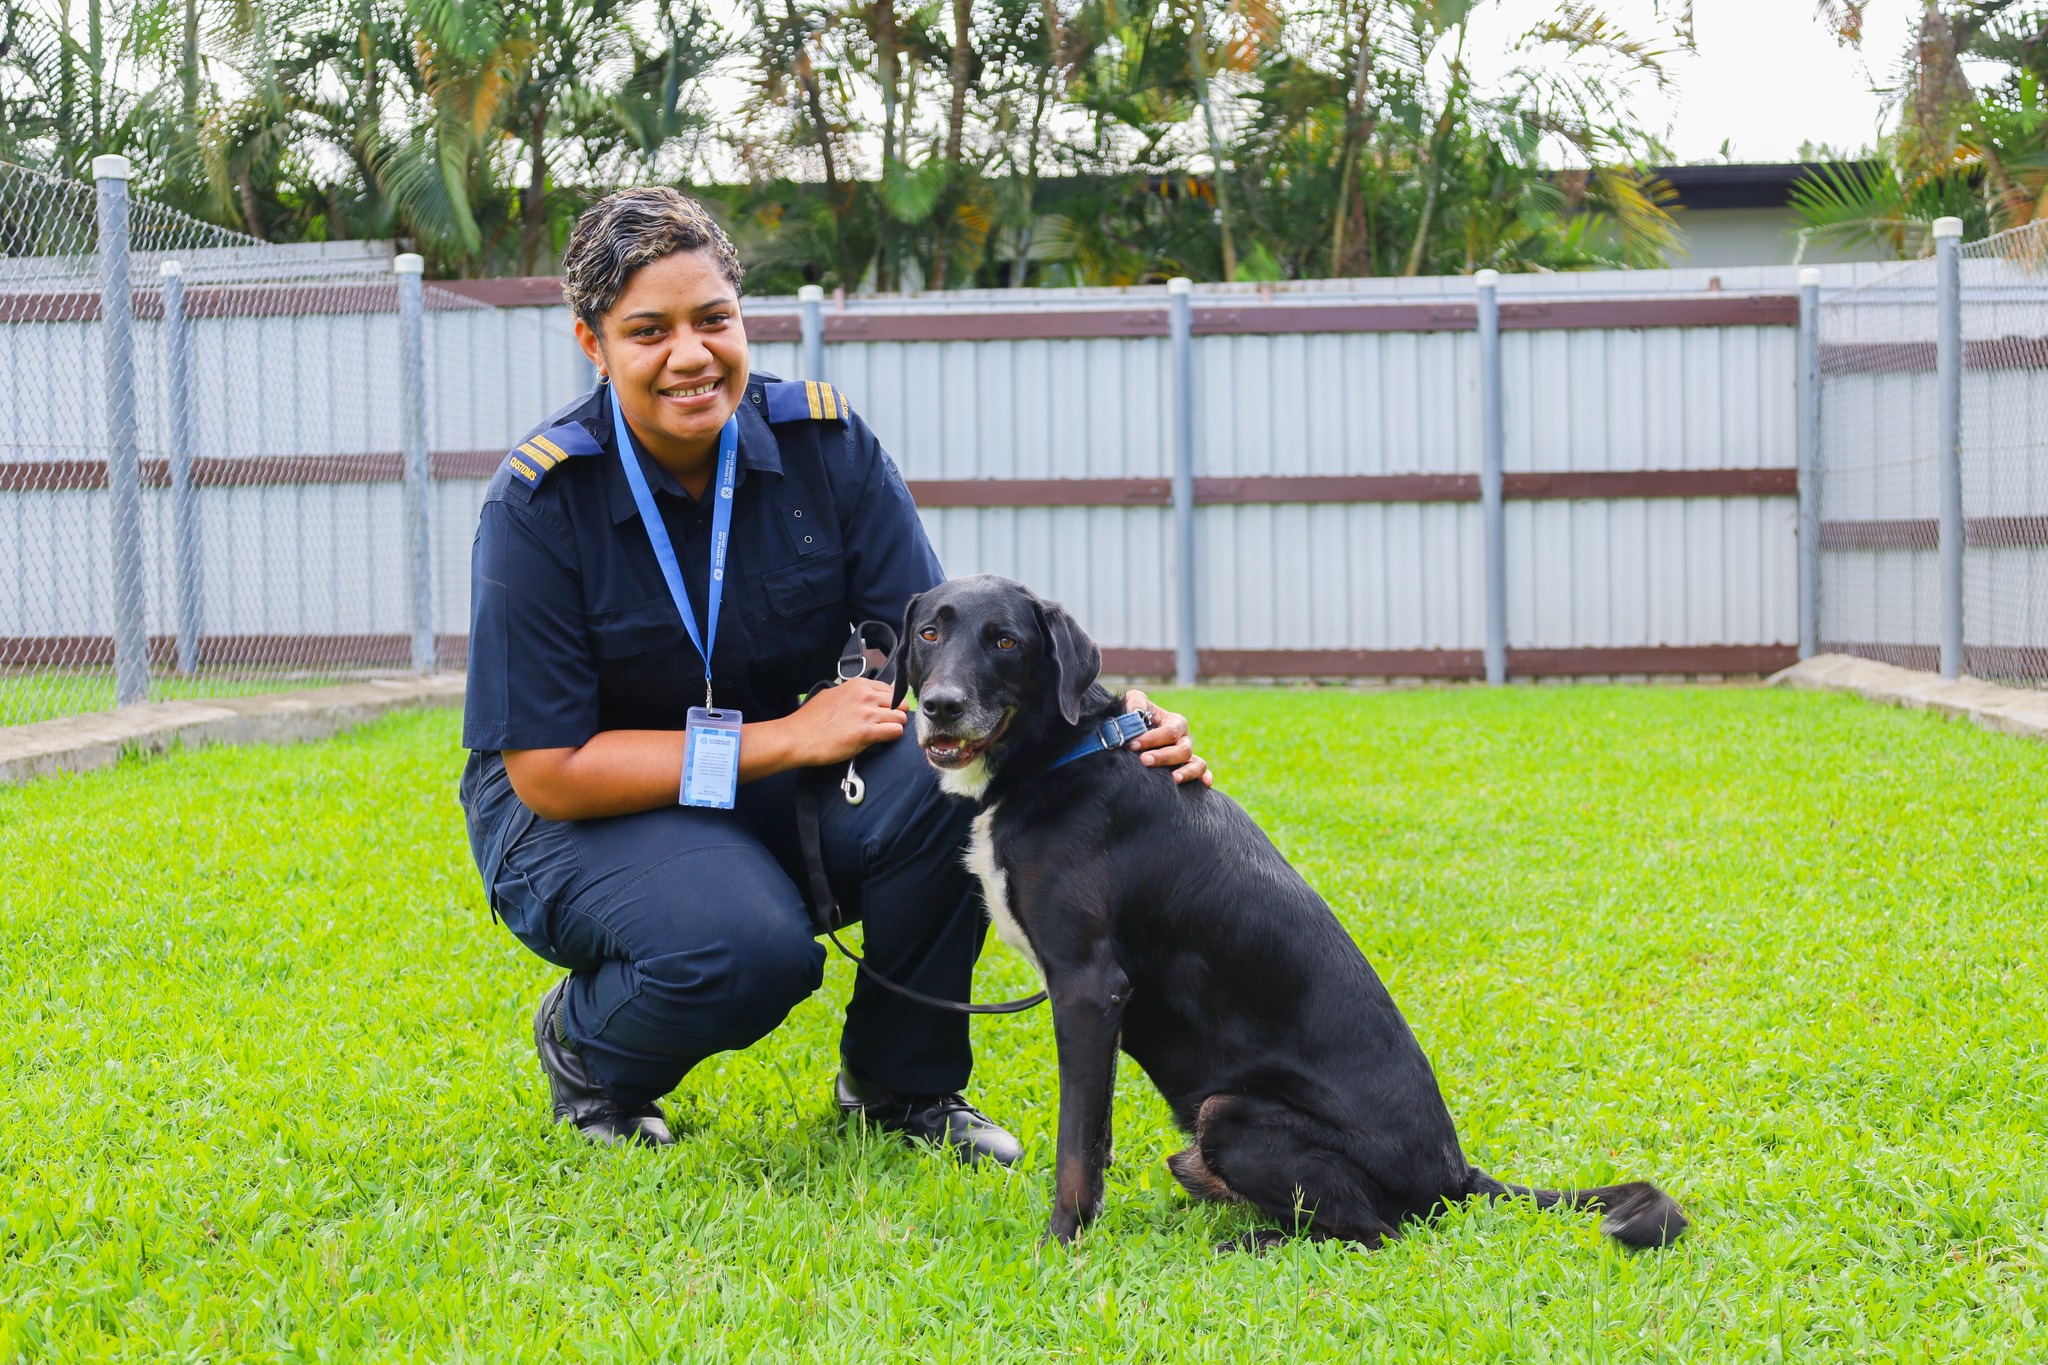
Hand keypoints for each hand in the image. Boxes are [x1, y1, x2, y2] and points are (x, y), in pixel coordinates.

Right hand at [785, 679, 906, 765]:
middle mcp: (865, 695)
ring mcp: (866, 713)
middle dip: (897, 714)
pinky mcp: (866, 732)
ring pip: (901, 717)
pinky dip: (893, 737)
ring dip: (895, 726)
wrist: (796, 737)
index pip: (891, 690)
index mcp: (858, 685)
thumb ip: (852, 694)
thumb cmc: (810, 720)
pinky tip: (882, 739)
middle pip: (900, 703)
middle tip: (887, 724)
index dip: (890, 703)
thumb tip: (864, 699)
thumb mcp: (832, 695)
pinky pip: (895, 731)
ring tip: (883, 733)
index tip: (884, 712)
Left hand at [1122, 690, 1210, 786]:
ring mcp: (1188, 755)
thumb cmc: (1135, 715)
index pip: (1169, 732)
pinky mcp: (1187, 768)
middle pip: (1183, 749)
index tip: (1132, 745)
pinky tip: (1205, 783)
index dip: (1151, 739)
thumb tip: (1137, 713)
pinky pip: (1202, 772)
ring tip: (1173, 778)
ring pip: (1197, 763)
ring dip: (1186, 771)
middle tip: (1144, 760)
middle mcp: (1185, 739)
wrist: (1134, 731)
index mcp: (1175, 722)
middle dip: (1163, 756)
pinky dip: (1206, 777)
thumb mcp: (1134, 702)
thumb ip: (1136, 702)